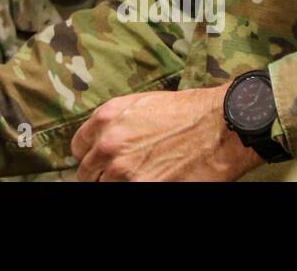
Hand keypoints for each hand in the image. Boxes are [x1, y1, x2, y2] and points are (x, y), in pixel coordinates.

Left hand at [70, 85, 264, 180]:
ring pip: (104, 187)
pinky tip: (150, 181)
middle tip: (119, 175)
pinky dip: (133, 188)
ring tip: (136, 178)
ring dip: (116, 184)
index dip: (90, 156)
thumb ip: (113, 121)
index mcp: (105, 120)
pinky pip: (124, 193)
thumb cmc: (185, 112)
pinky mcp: (142, 188)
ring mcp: (123, 171)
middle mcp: (108, 145)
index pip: (78, 149)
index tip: (99, 162)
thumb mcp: (139, 104)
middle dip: (100, 175)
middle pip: (87, 173)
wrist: (218, 126)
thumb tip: (101, 140)